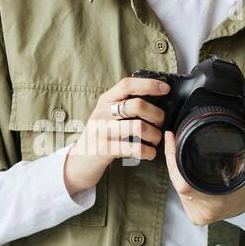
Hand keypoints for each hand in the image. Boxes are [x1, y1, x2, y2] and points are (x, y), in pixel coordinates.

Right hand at [62, 76, 170, 195]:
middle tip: (160, 123)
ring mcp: (102, 131)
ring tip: (155, 140)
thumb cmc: (101, 136)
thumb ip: (124, 106)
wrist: (80, 161)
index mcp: (105, 101)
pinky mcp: (104, 149)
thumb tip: (156, 101)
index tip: (164, 88)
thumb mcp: (107, 115)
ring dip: (154, 135)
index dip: (148, 84)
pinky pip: (133, 148)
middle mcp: (102, 113)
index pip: (127, 85)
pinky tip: (150, 153)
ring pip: (138, 126)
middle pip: (137, 105)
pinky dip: (148, 152)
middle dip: (156, 115)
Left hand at [164, 132, 244, 225]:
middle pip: (177, 181)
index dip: (173, 159)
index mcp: (216, 202)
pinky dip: (179, 178)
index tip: (171, 138)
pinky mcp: (193, 214)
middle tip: (174, 140)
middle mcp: (203, 210)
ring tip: (177, 150)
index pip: (182, 183)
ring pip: (177, 186)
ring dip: (176, 169)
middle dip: (174, 159)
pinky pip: (179, 193)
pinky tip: (180, 166)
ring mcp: (197, 214)